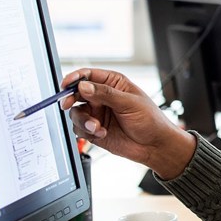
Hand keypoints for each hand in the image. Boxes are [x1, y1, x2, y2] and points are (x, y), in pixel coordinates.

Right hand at [61, 67, 195, 178]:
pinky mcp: (94, 130)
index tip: (66, 85)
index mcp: (113, 83)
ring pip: (75, 112)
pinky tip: (101, 134)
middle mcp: (102, 97)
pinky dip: (86, 132)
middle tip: (67, 104)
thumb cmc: (150, 120)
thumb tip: (84, 85)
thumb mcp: (129, 103)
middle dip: (70, 99)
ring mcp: (97, 114)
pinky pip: (79, 129)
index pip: (88, 75)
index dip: (75, 78)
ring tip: (97, 127)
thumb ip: (105, 94)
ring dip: (82, 120)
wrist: (154, 145)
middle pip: (76, 93)